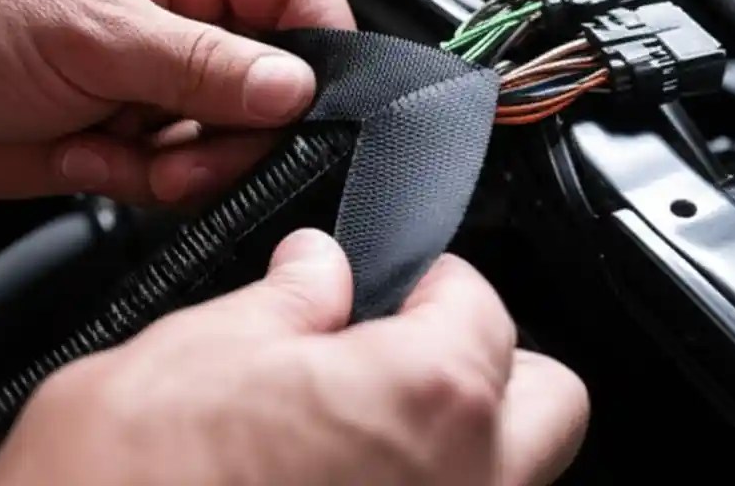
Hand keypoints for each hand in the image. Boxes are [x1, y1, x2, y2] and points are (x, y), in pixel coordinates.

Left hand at [0, 0, 352, 201]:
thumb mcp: (94, 31)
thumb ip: (203, 65)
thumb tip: (293, 87)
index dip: (312, 45)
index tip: (306, 100)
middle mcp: (178, 10)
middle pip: (271, 77)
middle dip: (239, 125)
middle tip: (195, 145)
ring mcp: (156, 76)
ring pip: (231, 136)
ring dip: (189, 160)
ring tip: (132, 154)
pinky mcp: (133, 135)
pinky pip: (182, 173)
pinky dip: (145, 180)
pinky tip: (91, 156)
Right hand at [0, 230, 589, 485]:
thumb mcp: (188, 352)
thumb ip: (282, 302)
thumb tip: (316, 269)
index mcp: (422, 396)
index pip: (480, 304)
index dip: (433, 280)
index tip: (397, 284)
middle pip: (546, 404)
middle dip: (489, 366)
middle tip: (404, 353)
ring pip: (512, 479)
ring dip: (461, 443)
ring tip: (363, 429)